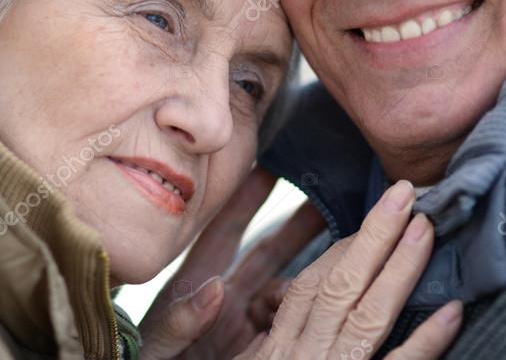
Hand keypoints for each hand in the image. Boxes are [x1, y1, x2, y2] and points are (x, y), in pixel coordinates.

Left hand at [139, 167, 324, 358]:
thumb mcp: (156, 348)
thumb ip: (180, 320)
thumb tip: (215, 287)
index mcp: (195, 286)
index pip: (225, 230)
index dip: (246, 197)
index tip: (269, 164)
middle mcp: (225, 298)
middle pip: (268, 249)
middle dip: (298, 221)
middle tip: (330, 189)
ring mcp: (245, 323)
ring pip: (288, 284)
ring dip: (315, 263)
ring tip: (349, 240)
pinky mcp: (261, 346)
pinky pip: (291, 321)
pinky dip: (310, 308)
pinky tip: (332, 298)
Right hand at [233, 180, 461, 359]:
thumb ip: (190, 327)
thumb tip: (214, 286)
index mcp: (268, 352)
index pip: (308, 287)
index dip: (343, 248)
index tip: (375, 217)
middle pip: (340, 290)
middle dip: (376, 239)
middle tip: (409, 196)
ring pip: (367, 320)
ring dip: (400, 273)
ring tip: (428, 232)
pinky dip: (426, 344)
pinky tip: (453, 314)